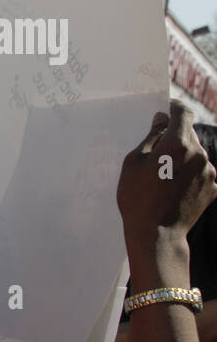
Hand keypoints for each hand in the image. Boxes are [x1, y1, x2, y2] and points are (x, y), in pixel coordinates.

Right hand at [117, 102, 216, 244]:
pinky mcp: (213, 188)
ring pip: (195, 154)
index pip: (182, 113)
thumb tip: (162, 121)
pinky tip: (172, 188)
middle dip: (174, 137)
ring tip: (162, 176)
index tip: (165, 110)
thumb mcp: (133, 163)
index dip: (173, 108)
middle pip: (188, 135)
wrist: (157, 234)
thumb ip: (150, 137)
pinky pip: (201, 172)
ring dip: (182, 157)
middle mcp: (199, 154)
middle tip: (155, 151)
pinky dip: (189, 174)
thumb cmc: (138, 198)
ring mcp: (209, 172)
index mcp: (178, 144)